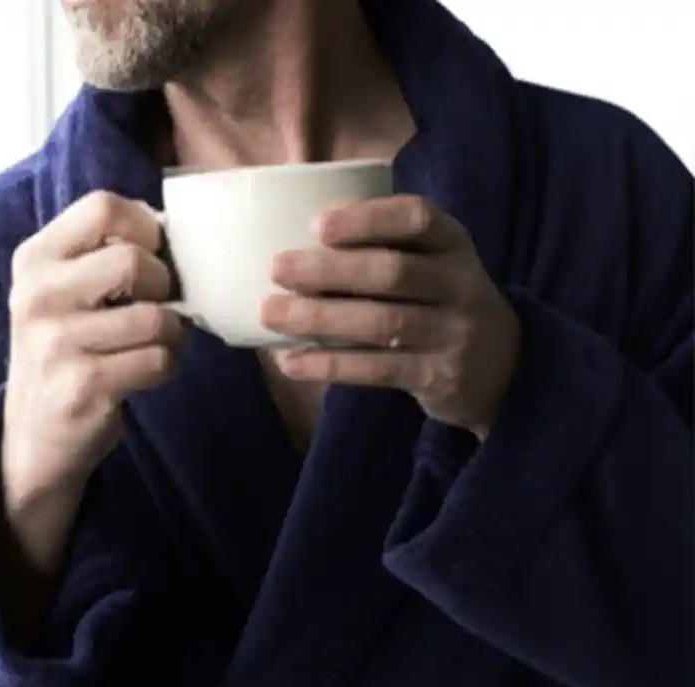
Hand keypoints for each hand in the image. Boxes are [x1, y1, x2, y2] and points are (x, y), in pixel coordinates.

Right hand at [0, 190, 184, 576]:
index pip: (104, 207)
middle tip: (157, 306)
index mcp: (34, 259)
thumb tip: (172, 227)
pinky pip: (157, 361)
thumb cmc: (63, 350)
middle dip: (165, 285)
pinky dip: (166, 367)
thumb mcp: (60, 292)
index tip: (150, 254)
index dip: (145, 227)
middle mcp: (37, 296)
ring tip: (155, 343)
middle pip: (133, 260)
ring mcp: (56, 343)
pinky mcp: (82, 387)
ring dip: (172, 333)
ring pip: (155, 317)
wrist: (32, 436)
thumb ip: (99, 254)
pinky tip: (144, 373)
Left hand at [260, 195, 519, 438]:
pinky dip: (330, 365)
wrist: (505, 366)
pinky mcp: (439, 377)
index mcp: (452, 243)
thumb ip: (381, 242)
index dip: (367, 219)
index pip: (417, 218)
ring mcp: (453, 333)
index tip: (316, 224)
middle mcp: (459, 283)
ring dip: (319, 318)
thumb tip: (293, 227)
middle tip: (277, 268)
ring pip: (381, 323)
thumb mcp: (430, 261)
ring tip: (271, 314)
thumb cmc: (439, 299)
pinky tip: (290, 362)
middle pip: (392, 272)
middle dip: (329, 269)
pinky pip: (377, 369)